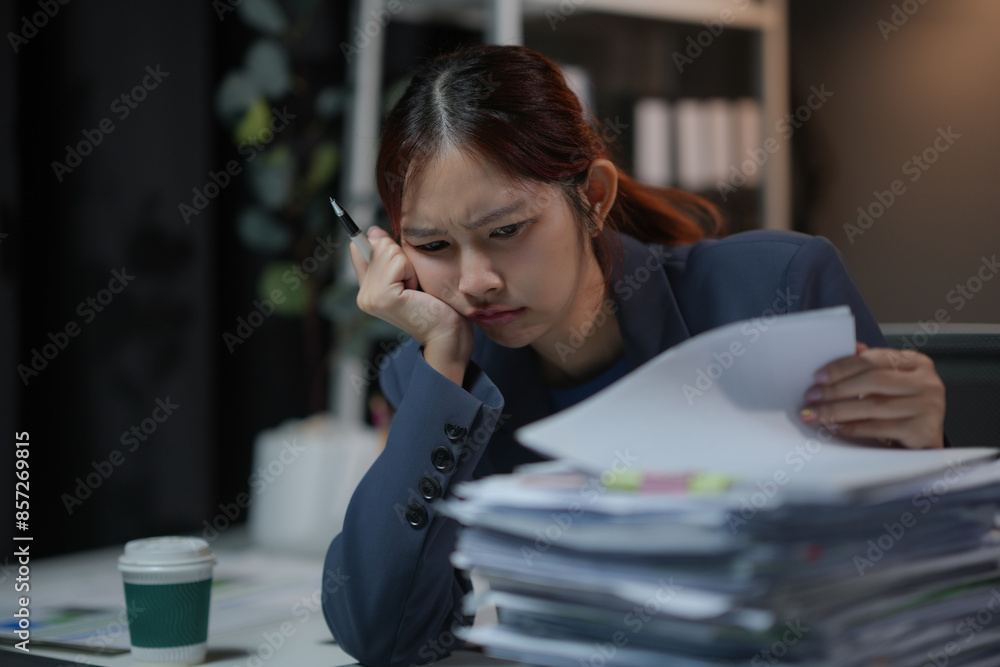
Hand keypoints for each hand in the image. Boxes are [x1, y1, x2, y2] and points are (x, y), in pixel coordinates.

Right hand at [350, 226, 473, 384]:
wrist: (449, 334)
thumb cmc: (438, 306)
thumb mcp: (411, 274)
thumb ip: (389, 256)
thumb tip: (373, 231)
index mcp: (368, 289)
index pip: (359, 246)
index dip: (381, 245)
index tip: (400, 262)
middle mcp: (364, 295)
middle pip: (377, 244)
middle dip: (403, 257)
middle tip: (415, 285)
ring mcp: (370, 297)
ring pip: (387, 250)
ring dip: (410, 265)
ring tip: (417, 289)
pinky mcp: (382, 298)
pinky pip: (397, 262)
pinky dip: (412, 271)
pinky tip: (416, 292)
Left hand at [799, 342, 945, 448]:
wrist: (925, 440)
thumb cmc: (903, 407)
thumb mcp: (890, 381)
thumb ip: (871, 364)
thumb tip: (849, 346)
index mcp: (916, 362)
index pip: (873, 359)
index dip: (842, 367)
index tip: (818, 377)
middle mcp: (927, 382)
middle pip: (873, 381)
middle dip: (836, 389)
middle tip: (812, 397)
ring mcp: (928, 406)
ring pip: (873, 405)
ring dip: (838, 410)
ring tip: (816, 414)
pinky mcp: (922, 430)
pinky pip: (879, 428)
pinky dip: (852, 428)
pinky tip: (835, 427)